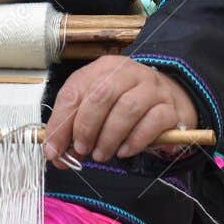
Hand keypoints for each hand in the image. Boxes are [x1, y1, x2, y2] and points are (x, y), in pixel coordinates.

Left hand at [42, 55, 198, 168]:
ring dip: (109, 137)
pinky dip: (135, 141)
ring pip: (128, 109)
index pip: (74, 92)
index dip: (61, 123)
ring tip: (101, 154)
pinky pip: (153, 123)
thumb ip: (72, 128)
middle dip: (86, 128)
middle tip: (82, 150)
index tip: (54, 150)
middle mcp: (128, 72)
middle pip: (101, 95)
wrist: (168, 98)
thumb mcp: (93, 108)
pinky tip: (124, 151)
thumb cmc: (122, 103)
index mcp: (102, 69)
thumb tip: (54, 153)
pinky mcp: (170, 108)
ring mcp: (152, 88)